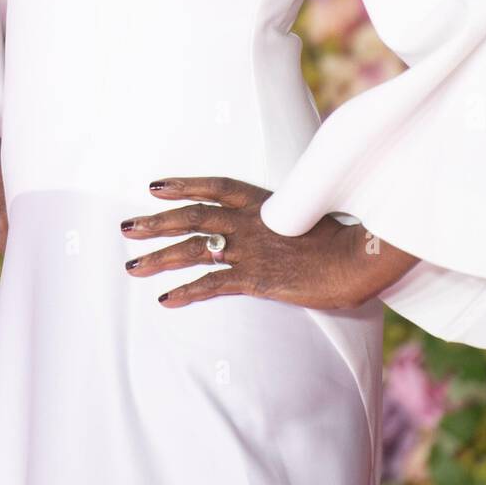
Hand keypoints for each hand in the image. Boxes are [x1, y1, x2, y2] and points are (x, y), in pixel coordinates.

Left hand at [120, 176, 419, 309]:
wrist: (360, 257)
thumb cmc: (341, 237)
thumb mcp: (307, 213)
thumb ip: (281, 214)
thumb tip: (271, 220)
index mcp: (262, 201)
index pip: (214, 185)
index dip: (182, 184)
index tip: (154, 186)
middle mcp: (250, 221)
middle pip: (192, 215)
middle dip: (155, 221)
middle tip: (125, 228)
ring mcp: (251, 249)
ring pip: (193, 249)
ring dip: (158, 258)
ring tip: (131, 266)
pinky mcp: (257, 279)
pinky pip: (212, 284)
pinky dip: (186, 292)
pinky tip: (166, 300)